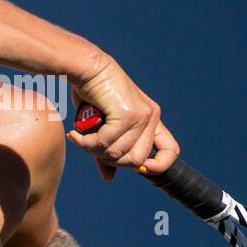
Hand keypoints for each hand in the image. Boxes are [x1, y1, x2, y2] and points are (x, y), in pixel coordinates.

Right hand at [66, 55, 178, 180]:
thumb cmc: (93, 95)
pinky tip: (75, 133)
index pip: (170, 151)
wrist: (86, 68)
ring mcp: (141, 116)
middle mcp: (150, 117)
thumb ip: (107, 151)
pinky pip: (106, 143)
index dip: (158, 166)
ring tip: (80, 136)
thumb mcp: (102, 128)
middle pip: (136, 160)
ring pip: (118, 154)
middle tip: (91, 145)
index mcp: (151, 120)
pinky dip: (86, 143)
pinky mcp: (127, 114)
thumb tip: (109, 177)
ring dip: (93, 150)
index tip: (139, 169)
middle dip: (110, 159)